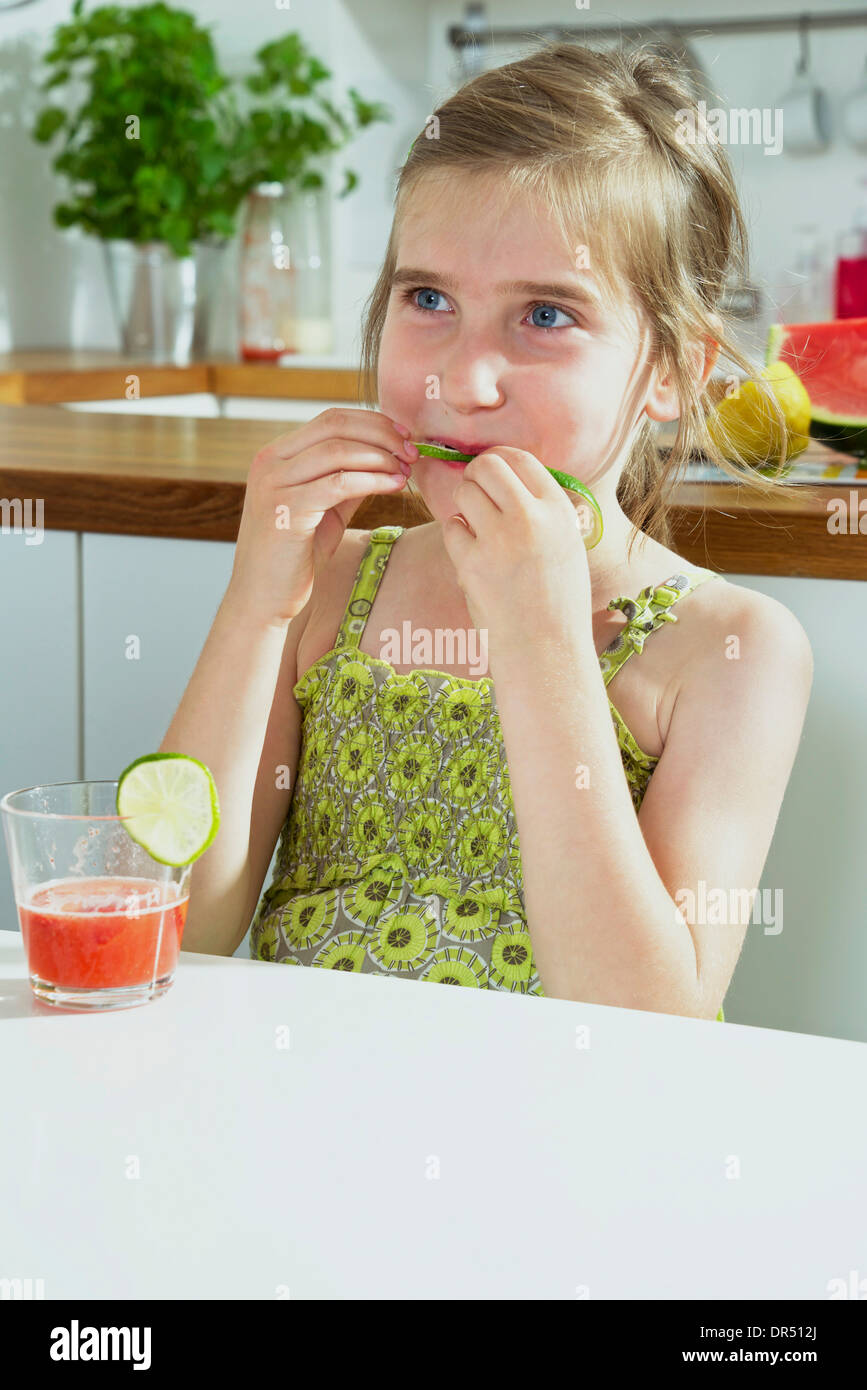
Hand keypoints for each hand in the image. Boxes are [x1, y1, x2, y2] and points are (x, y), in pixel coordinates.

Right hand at [226, 407, 412, 624]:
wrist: (263, 599)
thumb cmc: (294, 558)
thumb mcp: (323, 510)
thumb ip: (346, 480)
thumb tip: (386, 458)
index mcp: (276, 456)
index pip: (330, 419)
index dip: (372, 422)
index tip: (404, 436)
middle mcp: (270, 463)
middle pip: (336, 426)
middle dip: (382, 434)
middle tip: (412, 451)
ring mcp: (274, 484)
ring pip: (338, 451)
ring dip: (380, 457)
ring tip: (405, 470)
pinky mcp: (286, 510)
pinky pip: (339, 484)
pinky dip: (372, 480)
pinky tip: (394, 486)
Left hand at [442, 447, 592, 661]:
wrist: (546, 649)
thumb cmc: (558, 600)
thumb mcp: (567, 546)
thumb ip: (544, 511)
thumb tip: (509, 479)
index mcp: (559, 511)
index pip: (522, 459)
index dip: (501, 460)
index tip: (494, 473)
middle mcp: (530, 518)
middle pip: (487, 466)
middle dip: (477, 475)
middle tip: (478, 494)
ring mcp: (498, 540)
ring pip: (464, 492)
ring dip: (465, 505)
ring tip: (478, 528)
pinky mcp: (470, 563)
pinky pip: (451, 528)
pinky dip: (457, 535)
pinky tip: (473, 553)